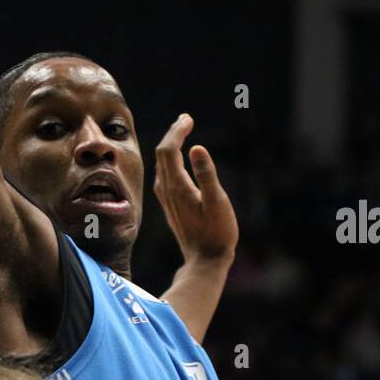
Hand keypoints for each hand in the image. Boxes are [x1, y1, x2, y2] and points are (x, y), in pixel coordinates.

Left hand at [153, 113, 237, 265]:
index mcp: (177, 187)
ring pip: (162, 164)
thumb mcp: (217, 202)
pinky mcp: (170, 205)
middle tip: (186, 119)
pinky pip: (165, 174)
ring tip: (183, 131)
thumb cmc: (217, 233)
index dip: (177, 131)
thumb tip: (197, 147)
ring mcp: (166, 198)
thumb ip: (206, 174)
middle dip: (173, 134)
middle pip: (162, 154)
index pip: (169, 150)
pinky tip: (179, 159)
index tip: (189, 118)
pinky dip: (171, 160)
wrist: (204, 261)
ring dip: (171, 146)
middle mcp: (167, 191)